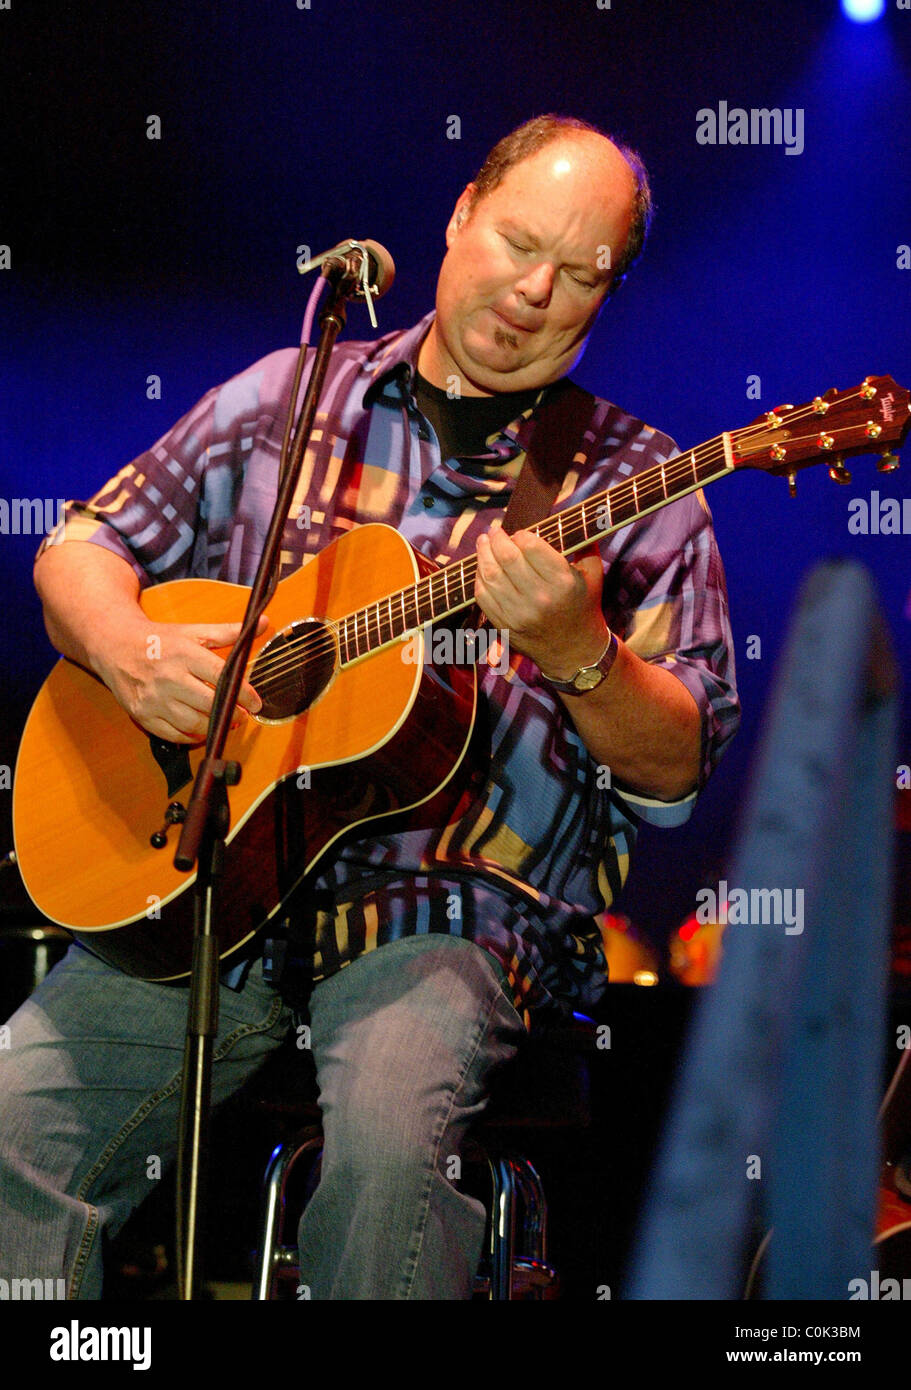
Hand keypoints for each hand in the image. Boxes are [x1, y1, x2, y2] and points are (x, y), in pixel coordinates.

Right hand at [95, 616, 264, 743]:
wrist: (115, 646)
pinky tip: (200, 730)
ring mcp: (153, 698)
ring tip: (224, 722)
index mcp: (183, 653)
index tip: (255, 703)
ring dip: (213, 727)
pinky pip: (172, 735)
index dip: (243, 693)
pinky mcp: (141, 714)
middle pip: (208, 704)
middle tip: (243, 716)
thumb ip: (229, 632)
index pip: (221, 677)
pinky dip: (190, 737)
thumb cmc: (159, 640)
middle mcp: (168, 676)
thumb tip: (263, 623)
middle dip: (231, 714)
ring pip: (192, 724)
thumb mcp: (193, 631)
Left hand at [474, 524, 607, 676]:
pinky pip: (483, 596)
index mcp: (563, 582)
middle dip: (497, 539)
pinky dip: (479, 578)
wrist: (575, 651)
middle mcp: (540, 598)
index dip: (521, 534)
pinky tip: (482, 567)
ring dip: (482, 554)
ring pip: (490, 575)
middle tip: (494, 531)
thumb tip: (570, 516)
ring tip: (483, 542)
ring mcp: (519, 614)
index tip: (519, 533)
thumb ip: (584, 543)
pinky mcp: (505, 626)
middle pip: (507, 558)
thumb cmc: (584, 605)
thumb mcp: (593, 573)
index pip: (531, 546)